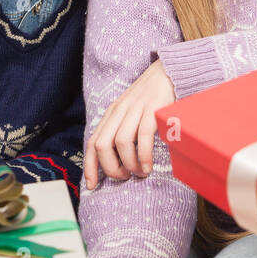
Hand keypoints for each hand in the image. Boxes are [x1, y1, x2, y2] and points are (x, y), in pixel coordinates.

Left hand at [84, 60, 174, 188]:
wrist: (167, 72)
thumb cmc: (150, 97)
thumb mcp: (129, 112)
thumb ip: (121, 129)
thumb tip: (116, 159)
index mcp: (111, 114)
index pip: (92, 142)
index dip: (89, 166)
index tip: (92, 186)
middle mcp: (119, 111)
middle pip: (102, 145)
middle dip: (110, 168)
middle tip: (124, 177)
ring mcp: (135, 109)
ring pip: (120, 142)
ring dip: (129, 164)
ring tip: (139, 172)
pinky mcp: (152, 109)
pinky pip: (142, 136)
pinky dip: (143, 155)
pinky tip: (148, 165)